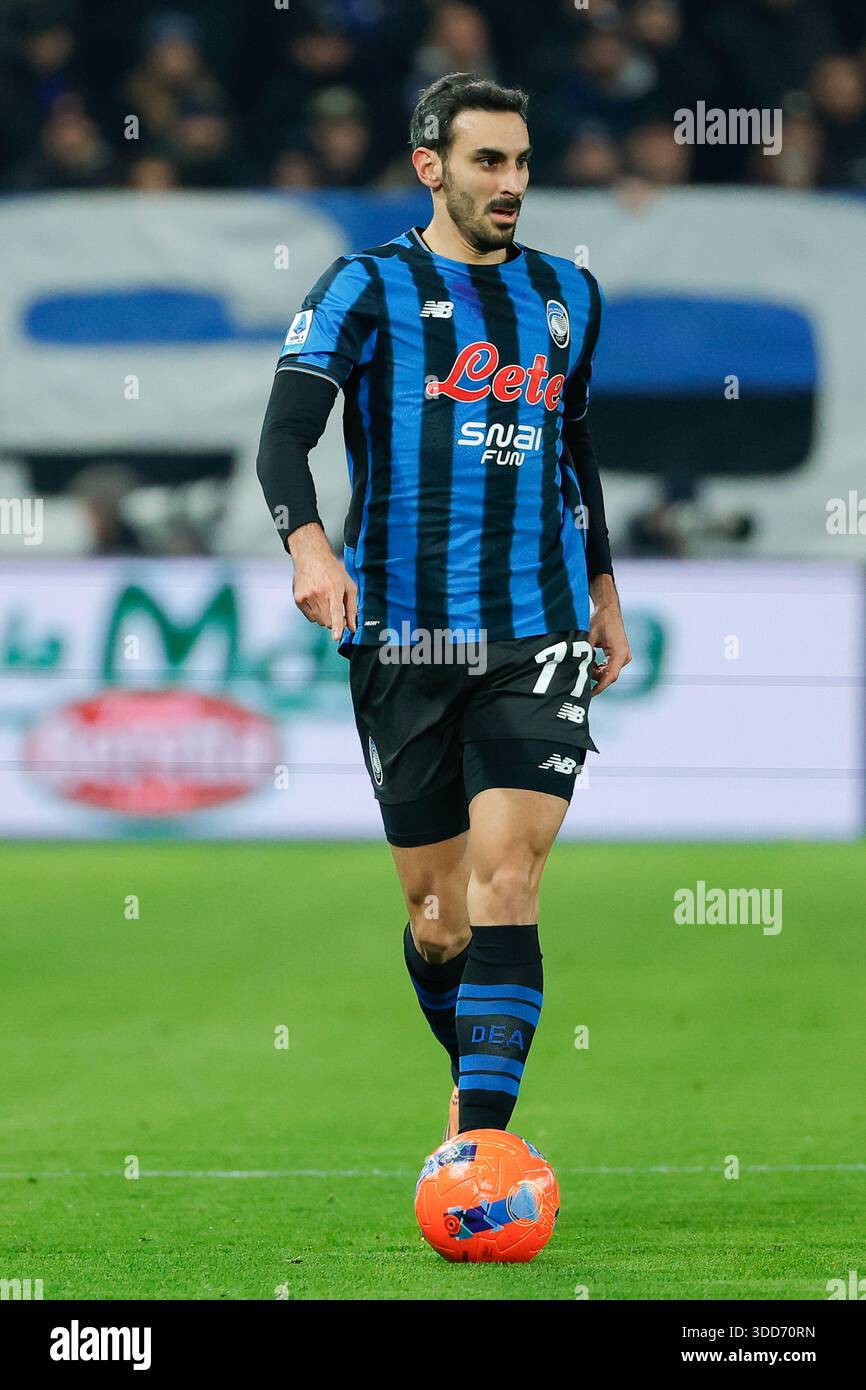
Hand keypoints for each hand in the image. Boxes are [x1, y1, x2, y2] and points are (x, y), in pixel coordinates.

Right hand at [287, 524, 357, 640]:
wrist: (311, 556)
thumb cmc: (332, 570)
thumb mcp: (348, 585)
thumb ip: (352, 607)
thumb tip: (353, 627)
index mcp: (333, 588)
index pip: (336, 611)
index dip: (337, 625)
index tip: (336, 637)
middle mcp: (318, 593)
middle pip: (327, 621)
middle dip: (334, 622)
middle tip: (337, 612)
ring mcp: (306, 596)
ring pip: (318, 621)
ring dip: (324, 617)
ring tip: (325, 600)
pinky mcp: (298, 599)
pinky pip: (310, 617)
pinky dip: (315, 613)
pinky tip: (316, 599)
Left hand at [588, 575, 631, 695]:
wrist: (608, 609)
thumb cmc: (600, 620)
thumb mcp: (589, 637)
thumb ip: (585, 654)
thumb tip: (575, 667)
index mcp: (620, 653)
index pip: (610, 677)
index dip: (599, 687)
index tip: (588, 694)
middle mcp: (625, 657)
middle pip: (608, 676)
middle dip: (594, 677)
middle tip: (580, 675)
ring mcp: (623, 656)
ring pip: (607, 671)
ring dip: (596, 670)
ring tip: (587, 659)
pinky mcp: (619, 654)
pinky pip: (608, 666)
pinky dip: (599, 666)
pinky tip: (591, 657)